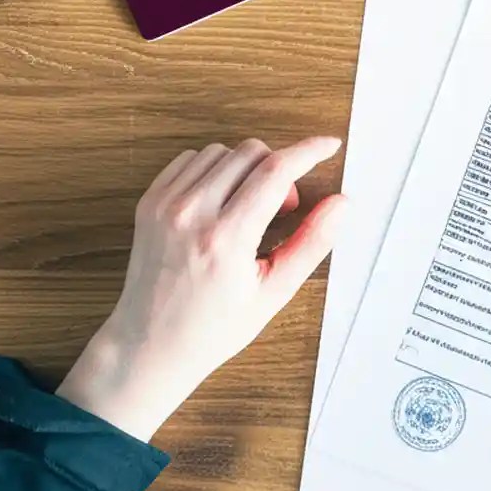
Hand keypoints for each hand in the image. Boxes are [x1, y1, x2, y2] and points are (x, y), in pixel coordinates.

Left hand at [56, 137, 346, 441]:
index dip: (309, 152)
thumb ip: (311, 242)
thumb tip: (340, 204)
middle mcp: (191, 214)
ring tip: (249, 208)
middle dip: (278, 169)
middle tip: (283, 208)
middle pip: (250, 153)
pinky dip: (215, 171)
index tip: (329, 145)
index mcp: (225, 240)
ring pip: (221, 152)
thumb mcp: (275, 291)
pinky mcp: (149, 201)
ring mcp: (165, 205)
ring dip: (246, 169)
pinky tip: (222, 203)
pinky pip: (191, 160)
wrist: (151, 344)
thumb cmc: (214, 326)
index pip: (275, 172)